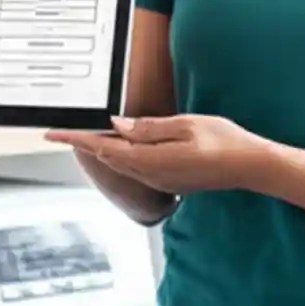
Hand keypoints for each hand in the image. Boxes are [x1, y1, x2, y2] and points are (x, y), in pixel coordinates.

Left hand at [46, 115, 268, 193]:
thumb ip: (148, 127)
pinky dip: (122, 155)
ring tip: (87, 134)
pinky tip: (123, 144)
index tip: (52, 133)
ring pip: (121, 164)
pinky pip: (136, 167)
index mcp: (151, 160)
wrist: (251, 167)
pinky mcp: (169, 181)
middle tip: (65, 129)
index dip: (75, 139)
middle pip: (108, 157)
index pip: (103, 148)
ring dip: (103, 149)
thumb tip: (117, 126)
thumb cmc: (224, 142)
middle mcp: (151, 175)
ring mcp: (160, 180)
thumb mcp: (184, 125)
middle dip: (85, 143)